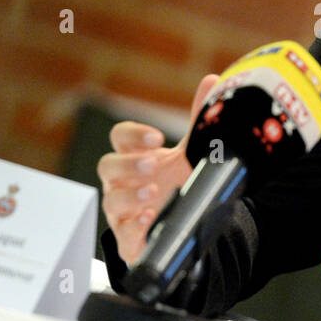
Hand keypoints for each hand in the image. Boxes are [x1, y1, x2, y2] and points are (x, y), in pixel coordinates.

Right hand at [96, 74, 217, 264]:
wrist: (185, 225)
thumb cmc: (177, 184)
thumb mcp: (191, 152)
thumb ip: (198, 119)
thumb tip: (213, 81)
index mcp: (135, 157)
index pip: (120, 138)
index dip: (133, 135)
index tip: (157, 137)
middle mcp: (122, 183)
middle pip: (107, 166)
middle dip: (127, 165)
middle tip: (152, 165)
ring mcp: (123, 211)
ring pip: (111, 201)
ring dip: (129, 196)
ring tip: (153, 193)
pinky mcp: (130, 239)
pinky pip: (122, 234)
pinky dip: (133, 227)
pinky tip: (150, 219)